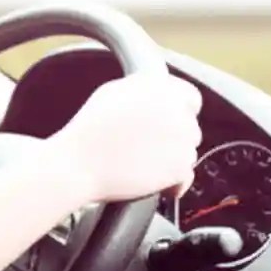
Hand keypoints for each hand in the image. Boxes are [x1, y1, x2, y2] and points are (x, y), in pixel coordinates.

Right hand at [50, 72, 202, 202]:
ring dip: (171, 159)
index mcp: (161, 87)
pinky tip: (152, 181)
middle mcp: (176, 109)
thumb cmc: (89, 130)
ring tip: (141, 163)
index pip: (191, 98)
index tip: (167, 123)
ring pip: (187, 152)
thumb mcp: (114, 92)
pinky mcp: (180, 167)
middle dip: (173, 137)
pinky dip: (173, 183)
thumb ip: (144, 90)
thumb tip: (158, 95)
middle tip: (146, 146)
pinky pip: (185, 177)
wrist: (79, 163)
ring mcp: (182, 139)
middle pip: (189, 126)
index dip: (180, 111)